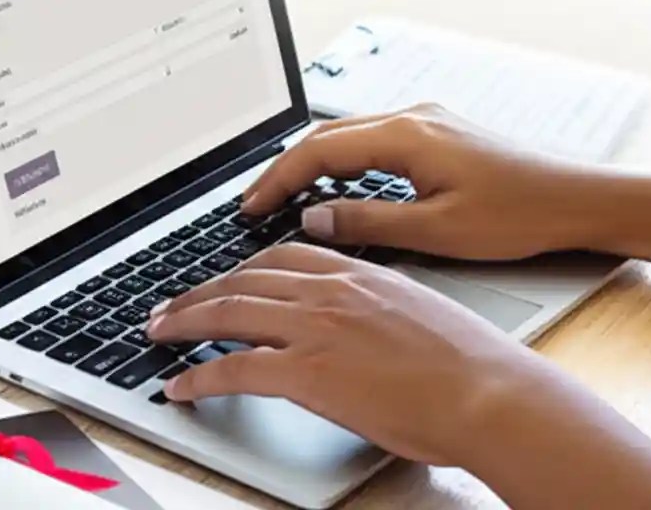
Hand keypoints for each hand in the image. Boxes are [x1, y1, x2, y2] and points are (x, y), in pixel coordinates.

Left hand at [146, 243, 550, 464]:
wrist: (492, 394)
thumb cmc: (471, 365)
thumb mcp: (418, 312)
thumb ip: (375, 306)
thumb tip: (356, 322)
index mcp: (357, 273)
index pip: (280, 256)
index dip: (239, 268)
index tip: (219, 279)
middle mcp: (329, 291)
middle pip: (242, 279)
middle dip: (196, 292)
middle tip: (169, 308)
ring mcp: (314, 328)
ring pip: (227, 312)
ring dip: (183, 322)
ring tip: (158, 334)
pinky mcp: (307, 372)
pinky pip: (233, 368)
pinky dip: (199, 376)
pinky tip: (182, 386)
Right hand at [242, 103, 598, 260]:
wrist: (580, 200)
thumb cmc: (521, 215)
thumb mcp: (437, 231)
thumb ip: (368, 221)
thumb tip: (314, 217)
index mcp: (407, 136)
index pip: (318, 151)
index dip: (277, 180)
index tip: (250, 206)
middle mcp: (412, 118)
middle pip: (325, 136)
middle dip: (283, 169)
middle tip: (254, 203)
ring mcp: (425, 121)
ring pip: (346, 135)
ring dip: (309, 164)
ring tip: (282, 197)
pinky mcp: (436, 134)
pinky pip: (370, 140)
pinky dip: (339, 161)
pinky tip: (332, 185)